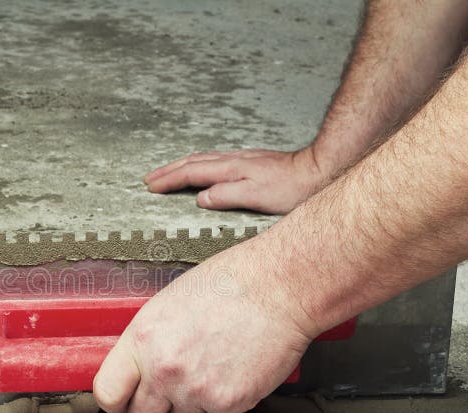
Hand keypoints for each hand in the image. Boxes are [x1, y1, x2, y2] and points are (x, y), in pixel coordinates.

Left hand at [92, 241, 317, 412]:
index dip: (116, 399)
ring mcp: (197, 390)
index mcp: (143, 340)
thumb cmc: (228, 286)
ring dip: (192, 404)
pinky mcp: (229, 402)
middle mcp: (165, 370)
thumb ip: (146, 342)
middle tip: (171, 387)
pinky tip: (229, 373)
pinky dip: (223, 404)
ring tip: (209, 370)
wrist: (276, 288)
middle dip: (155, 406)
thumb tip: (135, 367)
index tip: (124, 398)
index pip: (107, 393)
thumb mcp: (167, 305)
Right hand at [144, 147, 327, 214]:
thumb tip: (199, 198)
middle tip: (149, 178)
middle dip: (168, 170)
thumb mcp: (257, 196)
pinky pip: (214, 160)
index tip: (150, 187)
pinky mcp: (250, 161)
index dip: (168, 180)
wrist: (319, 170)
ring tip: (167, 172)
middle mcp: (232, 160)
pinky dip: (198, 164)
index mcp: (230, 169)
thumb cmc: (291, 189)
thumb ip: (226, 196)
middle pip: (192, 162)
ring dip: (181, 165)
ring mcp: (241, 159)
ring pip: (202, 159)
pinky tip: (201, 169)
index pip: (191, 173)